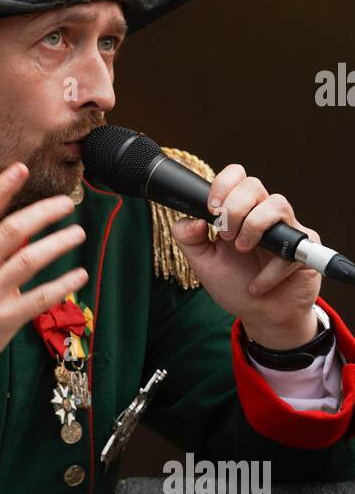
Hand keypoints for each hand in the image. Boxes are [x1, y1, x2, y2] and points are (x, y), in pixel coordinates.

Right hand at [0, 162, 86, 404]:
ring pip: (29, 261)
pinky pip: (39, 298)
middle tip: (66, 203)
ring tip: (78, 233)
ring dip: (58, 244)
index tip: (22, 169)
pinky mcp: (4, 319)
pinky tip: (79, 274)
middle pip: (12, 231)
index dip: (2, 189)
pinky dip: (62, 285)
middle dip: (42, 213)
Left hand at [170, 164, 321, 349]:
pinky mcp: (304, 250)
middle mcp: (263, 215)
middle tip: (226, 237)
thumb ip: (188, 239)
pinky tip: (257, 285)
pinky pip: (292, 246)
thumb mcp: (203, 263)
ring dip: (253, 227)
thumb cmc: (235, 285)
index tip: (211, 209)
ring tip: (242, 251)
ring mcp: (287, 230)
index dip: (223, 184)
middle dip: (234, 209)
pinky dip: (269, 270)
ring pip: (277, 204)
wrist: (261, 317)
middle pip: (254, 185)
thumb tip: (191, 219)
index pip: (236, 176)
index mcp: (239, 212)